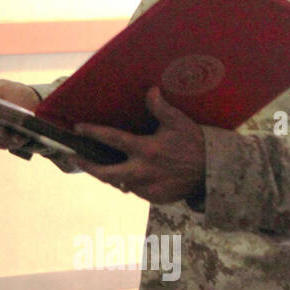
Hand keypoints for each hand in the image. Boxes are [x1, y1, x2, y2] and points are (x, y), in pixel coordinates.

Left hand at [70, 87, 205, 204]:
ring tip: (97, 166)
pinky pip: (135, 191)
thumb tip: (150, 91)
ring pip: (119, 183)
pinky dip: (129, 182)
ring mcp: (148, 188)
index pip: (113, 139)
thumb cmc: (194, 144)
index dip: (93, 132)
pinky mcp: (155, 198)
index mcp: (146, 149)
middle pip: (106, 173)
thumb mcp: (179, 123)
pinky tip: (126, 175)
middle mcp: (143, 171)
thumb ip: (161, 108)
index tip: (78, 128)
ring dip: (108, 175)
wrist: (214, 172)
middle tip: (75, 158)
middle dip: (87, 166)